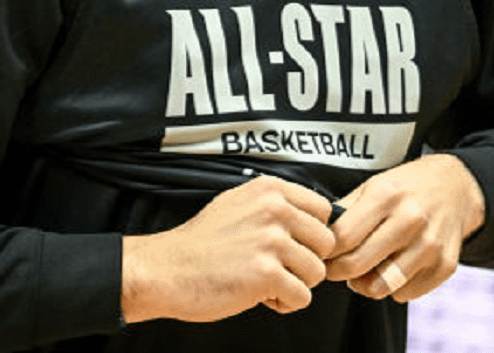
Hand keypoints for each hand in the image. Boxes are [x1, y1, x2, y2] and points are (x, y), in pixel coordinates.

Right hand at [122, 176, 335, 322]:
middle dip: (306, 261)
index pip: (324, 210)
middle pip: (326, 243)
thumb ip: (275, 205)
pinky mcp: (266, 273)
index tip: (292, 245)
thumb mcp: (237, 204)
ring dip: (294, 284)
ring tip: (265, 281)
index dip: (311, 234)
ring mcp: (270, 241)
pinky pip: (302, 297)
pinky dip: (283, 303)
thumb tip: (313, 219)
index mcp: (268, 189)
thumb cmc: (201, 243)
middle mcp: (273, 209)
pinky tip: (259, 294)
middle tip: (276, 267)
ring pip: (317, 272)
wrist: (167, 269)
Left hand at [324, 153, 485, 301]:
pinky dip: (392, 288)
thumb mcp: (372, 185)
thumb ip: (345, 210)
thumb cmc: (406, 187)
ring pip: (381, 286)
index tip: (318, 254)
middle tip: (332, 269)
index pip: (343, 236)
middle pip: (358, 264)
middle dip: (336, 272)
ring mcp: (430, 245)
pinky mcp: (445, 266)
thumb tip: (316, 236)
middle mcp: (411, 220)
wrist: (457, 187)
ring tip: (360, 271)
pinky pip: (405, 294)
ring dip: (363, 284)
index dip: (324, 251)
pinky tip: (389, 270)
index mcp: (386, 196)